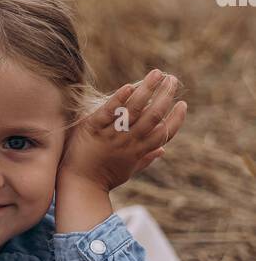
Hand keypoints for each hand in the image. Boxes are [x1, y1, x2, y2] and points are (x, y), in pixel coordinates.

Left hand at [57, 69, 187, 193]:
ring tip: (158, 73)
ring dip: (148, 89)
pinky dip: (120, 99)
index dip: (176, 118)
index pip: (165, 133)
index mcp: (139, 152)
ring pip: (135, 110)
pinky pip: (109, 112)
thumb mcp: (128, 170)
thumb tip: (163, 150)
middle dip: (165, 96)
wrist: (78, 186)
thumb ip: (146, 158)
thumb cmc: (103, 178)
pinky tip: (130, 86)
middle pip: (154, 117)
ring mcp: (112, 135)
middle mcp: (129, 142)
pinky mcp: (93, 129)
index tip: (183, 103)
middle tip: (172, 80)